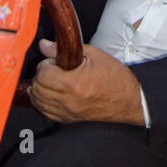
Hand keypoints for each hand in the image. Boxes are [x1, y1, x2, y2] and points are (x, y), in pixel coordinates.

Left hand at [28, 39, 144, 124]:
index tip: (54, 61)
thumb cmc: (115, 77)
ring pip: (37, 102)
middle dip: (41, 76)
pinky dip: (43, 102)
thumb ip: (65, 49)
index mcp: (73, 83)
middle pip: (37, 89)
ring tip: (50, 81)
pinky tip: (51, 94)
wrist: (129, 100)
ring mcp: (67, 112)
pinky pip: (45, 112)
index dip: (46, 64)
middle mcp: (67, 100)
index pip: (43, 74)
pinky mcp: (68, 120)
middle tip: (53, 69)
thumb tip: (45, 46)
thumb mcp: (93, 55)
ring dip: (39, 89)